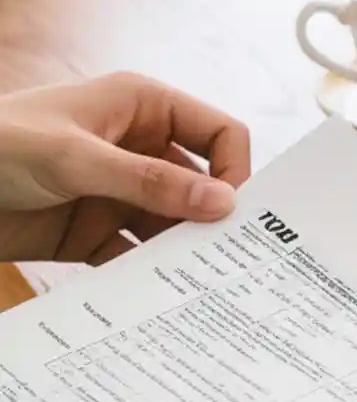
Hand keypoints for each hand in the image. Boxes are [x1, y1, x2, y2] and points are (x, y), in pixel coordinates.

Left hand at [0, 72, 249, 263]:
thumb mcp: (76, 159)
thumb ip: (151, 183)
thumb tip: (224, 203)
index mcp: (142, 107)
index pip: (218, 133)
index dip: (235, 168)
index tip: (236, 213)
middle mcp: (137, 146)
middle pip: (203, 182)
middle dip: (216, 216)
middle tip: (235, 255)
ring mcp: (118, 190)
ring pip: (173, 222)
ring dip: (185, 248)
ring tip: (202, 281)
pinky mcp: (95, 229)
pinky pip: (138, 253)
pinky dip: (150, 272)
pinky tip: (159, 294)